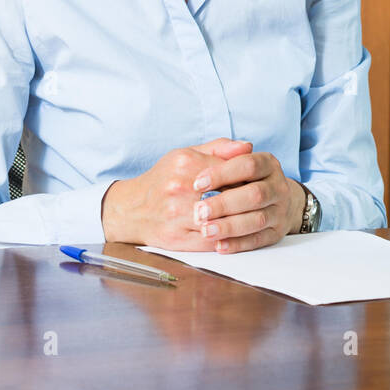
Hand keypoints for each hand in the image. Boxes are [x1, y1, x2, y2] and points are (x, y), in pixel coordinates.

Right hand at [101, 137, 255, 249]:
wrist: (131, 209)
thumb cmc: (163, 179)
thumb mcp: (185, 154)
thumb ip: (219, 148)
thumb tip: (248, 147)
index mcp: (186, 164)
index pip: (229, 170)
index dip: (248, 178)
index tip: (258, 182)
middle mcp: (180, 189)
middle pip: (228, 196)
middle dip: (246, 200)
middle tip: (259, 202)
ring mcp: (178, 216)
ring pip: (221, 221)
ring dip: (239, 222)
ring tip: (251, 218)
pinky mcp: (177, 240)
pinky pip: (211, 242)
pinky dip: (227, 240)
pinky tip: (235, 234)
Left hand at [190, 148, 306, 253]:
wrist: (275, 199)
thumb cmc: (244, 177)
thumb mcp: (232, 159)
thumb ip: (225, 150)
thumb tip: (238, 146)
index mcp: (268, 164)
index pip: (248, 165)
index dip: (223, 173)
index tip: (198, 183)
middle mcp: (278, 186)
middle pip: (255, 194)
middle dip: (225, 204)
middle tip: (199, 212)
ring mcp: (279, 211)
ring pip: (257, 220)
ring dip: (230, 226)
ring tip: (206, 230)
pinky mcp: (276, 233)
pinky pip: (259, 240)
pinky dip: (238, 244)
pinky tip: (219, 245)